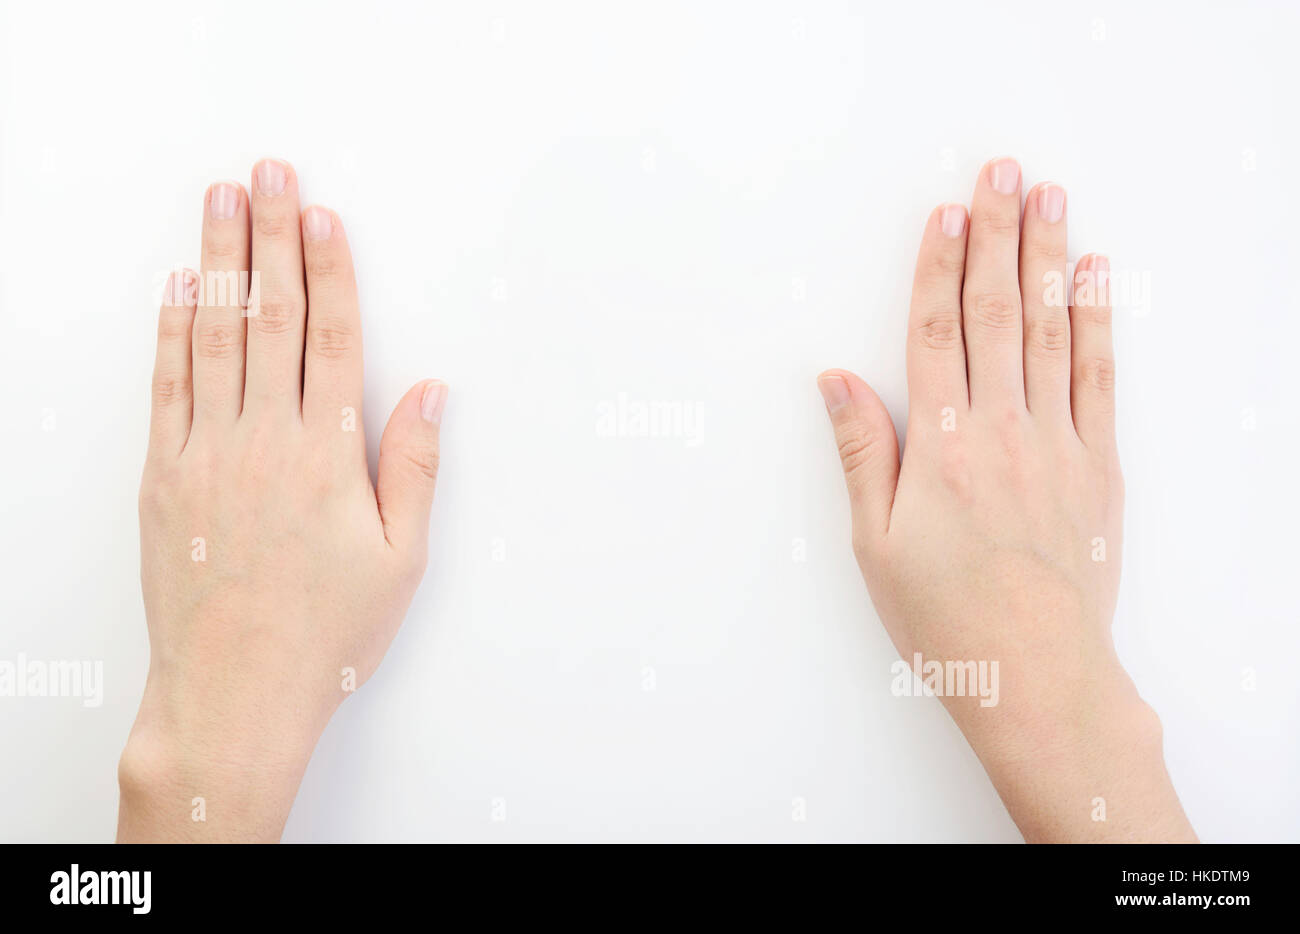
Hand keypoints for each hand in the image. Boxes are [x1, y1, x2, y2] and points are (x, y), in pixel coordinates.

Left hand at [118, 159, 445, 841]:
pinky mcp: (164, 477)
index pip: (331, 335)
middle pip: (270, 314)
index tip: (321, 213)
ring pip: (214, 334)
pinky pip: (166, 385)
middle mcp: (263, 439)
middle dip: (270, 235)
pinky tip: (177, 289)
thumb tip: (431, 393)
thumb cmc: (324, 633)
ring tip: (219, 201)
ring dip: (218, 260)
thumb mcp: (401, 559)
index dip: (327, 266)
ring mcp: (205, 453)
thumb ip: (415, 466)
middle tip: (267, 172)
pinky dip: (171, 331)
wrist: (233, 694)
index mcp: (327, 454)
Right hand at [819, 157, 1194, 841]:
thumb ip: (861, 452)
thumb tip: (836, 381)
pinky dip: (1097, 322)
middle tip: (1003, 170)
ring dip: (1048, 257)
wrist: (1037, 676)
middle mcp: (1001, 430)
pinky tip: (1095, 278)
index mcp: (940, 446)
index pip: (935, 331)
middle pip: (996, 311)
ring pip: (1050, 329)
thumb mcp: (876, 543)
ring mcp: (1058, 444)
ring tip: (1050, 197)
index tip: (947, 211)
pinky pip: (1099, 377)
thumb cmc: (947, 618)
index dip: (940, 264)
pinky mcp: (1099, 467)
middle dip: (998, 233)